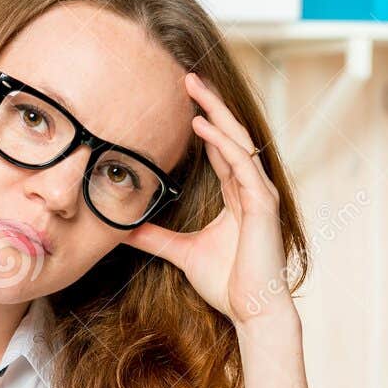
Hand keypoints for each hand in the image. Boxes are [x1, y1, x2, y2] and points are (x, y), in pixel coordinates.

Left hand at [117, 71, 291, 324]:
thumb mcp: (181, 253)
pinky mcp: (262, 204)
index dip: (204, 123)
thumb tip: (124, 230)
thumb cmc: (226, 283)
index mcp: (238, 195)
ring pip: (237, 142)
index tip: (182, 100)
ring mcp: (260, 194)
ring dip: (215, 112)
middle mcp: (252, 188)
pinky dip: (222, 144)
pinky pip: (241, 165)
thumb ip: (155, 237)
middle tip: (187, 77)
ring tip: (193, 88)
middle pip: (230, 135)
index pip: (220, 149)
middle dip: (210, 104)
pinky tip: (204, 126)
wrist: (252, 310)